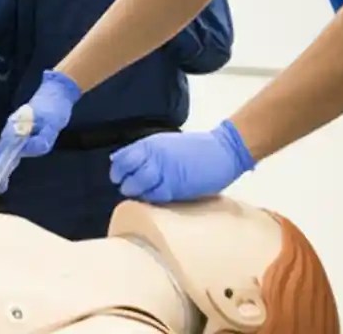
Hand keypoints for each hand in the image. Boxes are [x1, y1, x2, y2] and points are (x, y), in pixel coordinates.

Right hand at [0, 70, 81, 194]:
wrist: (56, 92)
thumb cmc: (54, 108)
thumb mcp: (52, 124)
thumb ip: (42, 139)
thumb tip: (26, 152)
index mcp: (15, 129)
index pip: (2, 152)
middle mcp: (11, 130)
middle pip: (0, 153)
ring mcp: (15, 130)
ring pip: (4, 150)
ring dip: (1, 165)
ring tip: (0, 182)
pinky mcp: (22, 132)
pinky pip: (11, 148)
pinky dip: (8, 159)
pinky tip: (8, 167)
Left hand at [108, 120, 256, 202]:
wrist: (224, 149)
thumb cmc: (195, 148)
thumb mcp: (165, 143)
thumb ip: (144, 152)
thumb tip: (118, 160)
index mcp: (150, 144)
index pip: (122, 159)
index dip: (118, 171)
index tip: (120, 178)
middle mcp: (154, 156)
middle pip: (127, 173)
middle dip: (125, 184)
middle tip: (132, 190)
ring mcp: (164, 170)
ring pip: (138, 185)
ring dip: (137, 193)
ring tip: (144, 195)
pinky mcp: (177, 185)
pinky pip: (156, 195)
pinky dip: (152, 198)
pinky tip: (157, 198)